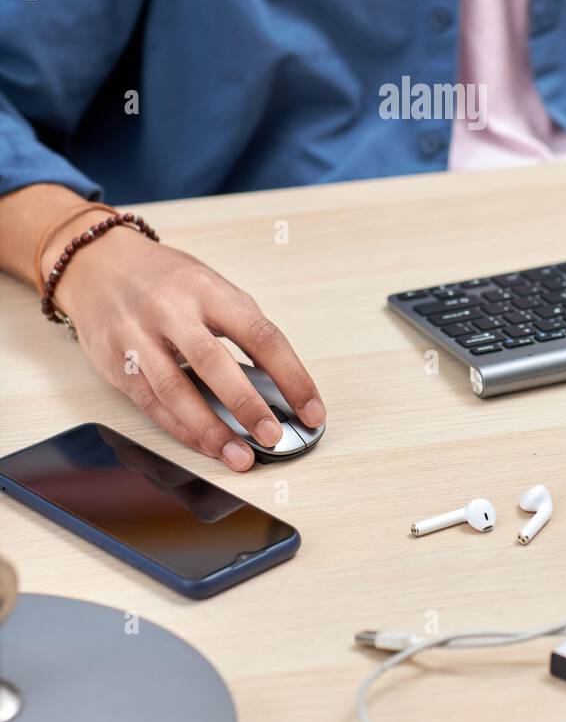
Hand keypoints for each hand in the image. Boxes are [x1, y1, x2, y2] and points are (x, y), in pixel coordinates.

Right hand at [47, 218, 324, 471]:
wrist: (98, 263)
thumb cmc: (166, 279)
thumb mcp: (209, 285)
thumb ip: (241, 325)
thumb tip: (277, 381)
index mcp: (208, 289)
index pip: (260, 334)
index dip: (291, 375)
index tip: (312, 409)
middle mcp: (171, 310)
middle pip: (213, 362)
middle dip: (247, 404)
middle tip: (273, 437)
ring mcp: (138, 336)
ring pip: (175, 390)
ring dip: (210, 430)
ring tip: (239, 457)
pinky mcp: (116, 362)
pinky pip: (151, 404)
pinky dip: (181, 429)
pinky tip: (205, 446)